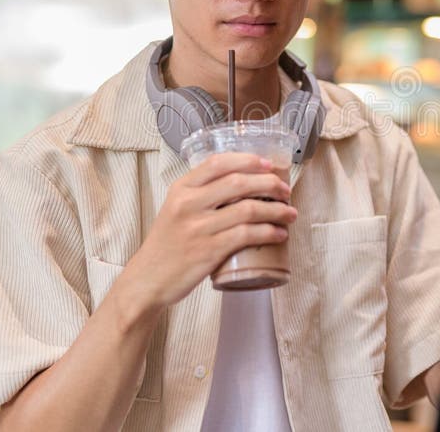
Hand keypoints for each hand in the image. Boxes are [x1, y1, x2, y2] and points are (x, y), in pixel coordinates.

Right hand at [126, 152, 296, 310]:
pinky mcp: (209, 251)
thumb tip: (242, 183)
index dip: (248, 160)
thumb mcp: (175, 209)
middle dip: (270, 184)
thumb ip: (201, 194)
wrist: (148, 279)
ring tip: (290, 214)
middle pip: (239, 182)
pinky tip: (280, 234)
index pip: (218, 163)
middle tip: (286, 190)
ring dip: (277, 210)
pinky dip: (269, 232)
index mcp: (181, 188)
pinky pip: (247, 235)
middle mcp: (189, 204)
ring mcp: (199, 228)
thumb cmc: (167, 244)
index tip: (269, 164)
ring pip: (248, 209)